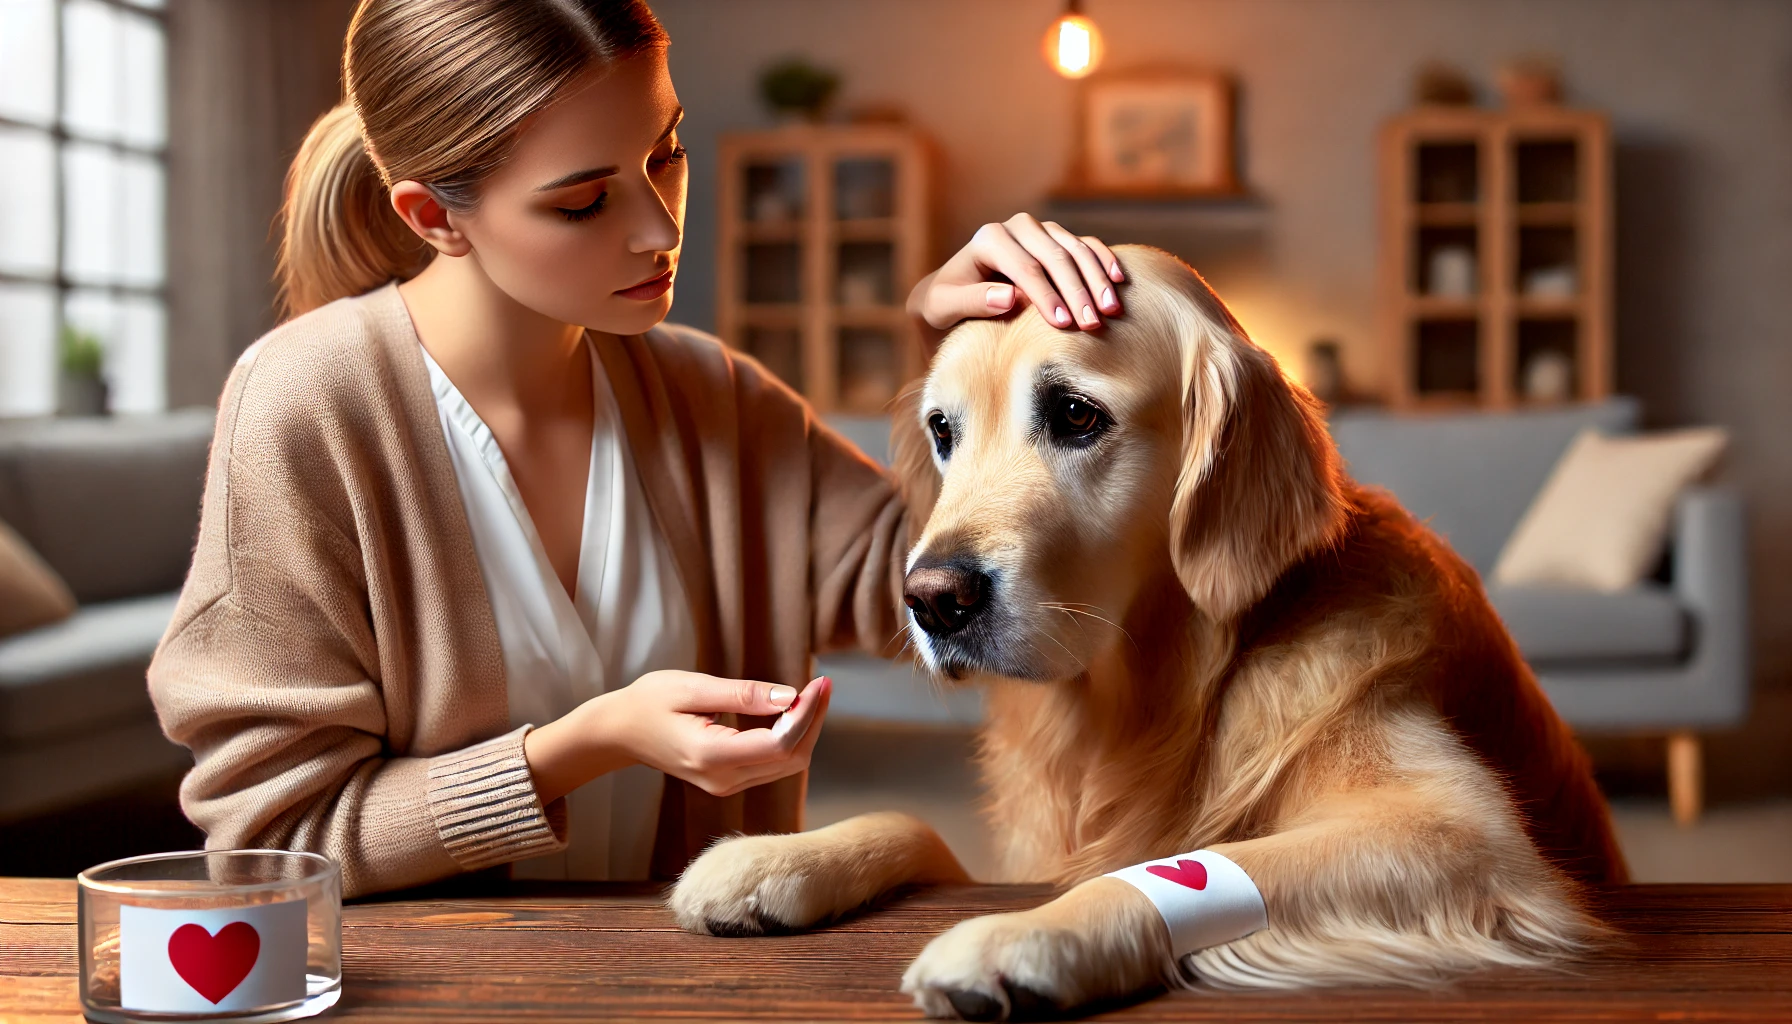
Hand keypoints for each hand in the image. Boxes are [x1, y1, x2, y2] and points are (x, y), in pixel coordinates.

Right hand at [525, 672, 831, 803]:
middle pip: (791, 759)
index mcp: (712, 756)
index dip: (806, 714)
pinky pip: (773, 764)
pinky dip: (789, 738)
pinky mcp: (729, 781)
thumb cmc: (650, 702)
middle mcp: (723, 779)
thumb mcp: (692, 686)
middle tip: (821, 683)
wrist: (620, 732)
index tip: (818, 682)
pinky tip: (789, 710)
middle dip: (813, 721)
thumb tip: (789, 696)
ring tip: (810, 693)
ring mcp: (726, 785)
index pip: (779, 744)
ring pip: (787, 765)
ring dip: (805, 730)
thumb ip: (742, 694)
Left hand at [907, 212, 1124, 338]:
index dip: (1046, 296)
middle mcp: (1017, 227)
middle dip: (1077, 291)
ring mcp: (1041, 230)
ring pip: (1075, 249)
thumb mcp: (944, 306)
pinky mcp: (1057, 239)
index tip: (1063, 325)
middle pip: (1055, 257)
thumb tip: (1009, 297)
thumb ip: (971, 300)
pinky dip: (1104, 261)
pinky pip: (1087, 245)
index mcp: (989, 238)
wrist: (954, 292)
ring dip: (1096, 280)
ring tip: (1111, 310)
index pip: (1025, 268)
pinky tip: (1119, 282)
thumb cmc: (945, 304)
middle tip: (1093, 323)